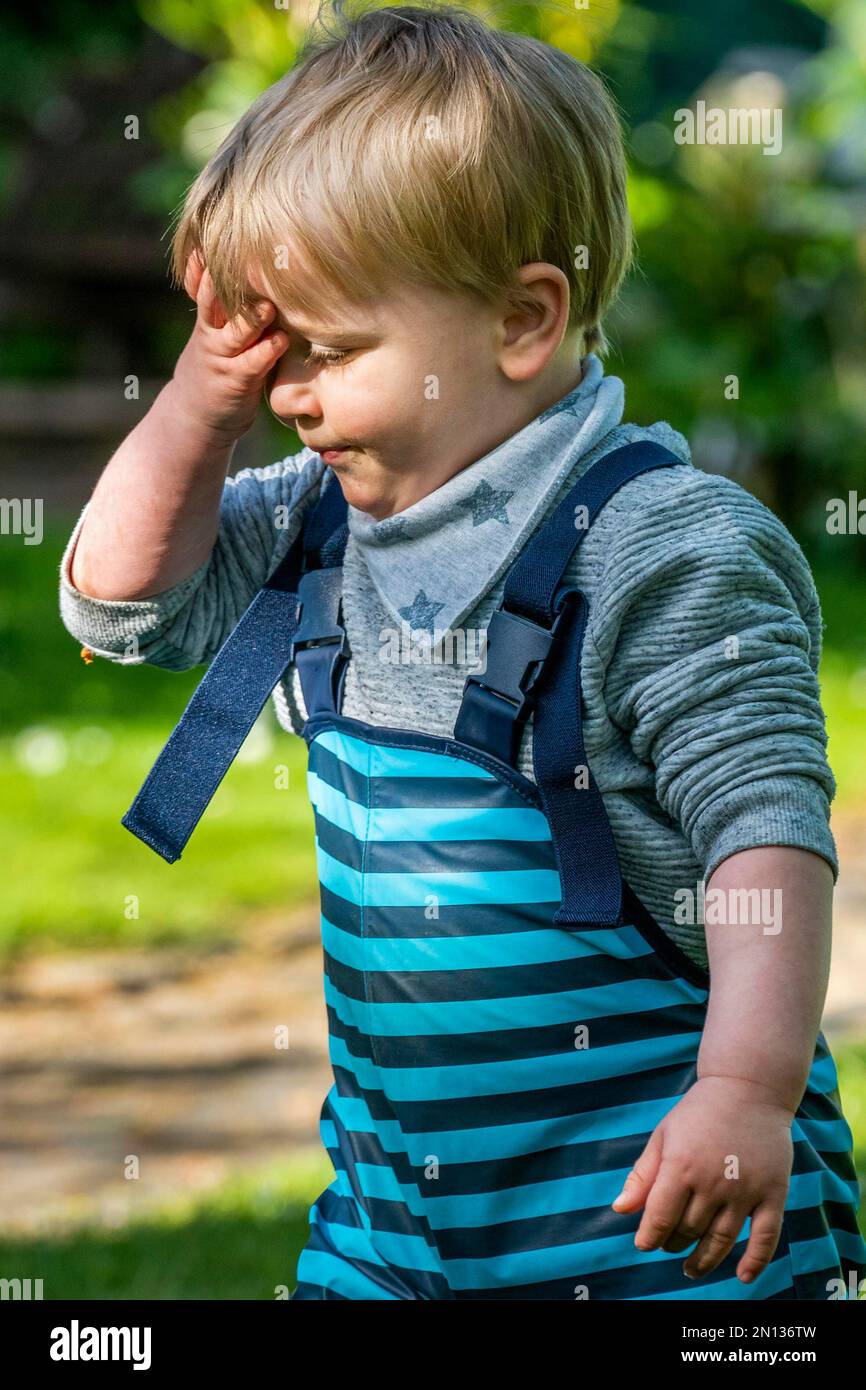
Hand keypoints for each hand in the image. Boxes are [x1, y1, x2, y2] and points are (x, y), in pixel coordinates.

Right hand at [169, 250, 287, 442]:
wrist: (195, 417)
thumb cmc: (215, 365)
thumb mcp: (212, 331)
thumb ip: (222, 303)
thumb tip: (231, 263)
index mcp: (209, 316)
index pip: (204, 281)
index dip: (206, 261)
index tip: (216, 230)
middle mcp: (211, 332)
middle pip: (215, 299)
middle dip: (227, 280)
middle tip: (247, 259)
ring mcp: (222, 356)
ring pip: (235, 332)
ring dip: (252, 318)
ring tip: (268, 306)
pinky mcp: (235, 381)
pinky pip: (251, 364)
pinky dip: (265, 352)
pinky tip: (278, 341)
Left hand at [610, 1075, 794, 1283]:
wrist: (749, 1087)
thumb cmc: (699, 1112)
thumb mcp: (664, 1136)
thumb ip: (643, 1175)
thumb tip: (619, 1210)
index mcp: (680, 1166)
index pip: (659, 1218)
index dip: (649, 1237)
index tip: (644, 1243)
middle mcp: (712, 1182)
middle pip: (688, 1230)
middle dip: (673, 1243)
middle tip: (669, 1245)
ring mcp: (745, 1190)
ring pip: (721, 1240)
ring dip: (703, 1260)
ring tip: (690, 1269)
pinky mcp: (773, 1193)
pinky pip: (765, 1237)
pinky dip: (754, 1262)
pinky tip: (741, 1277)